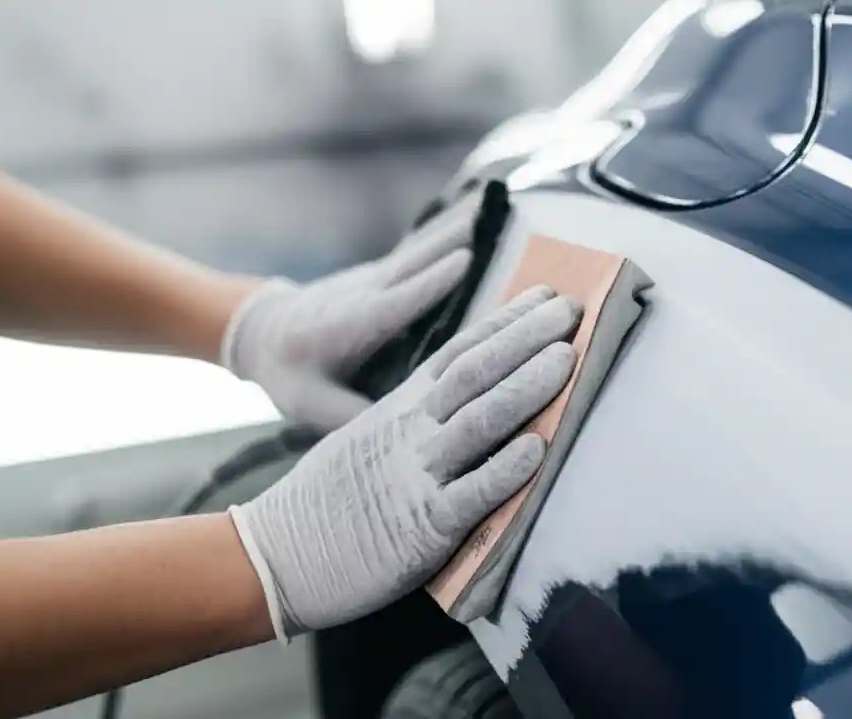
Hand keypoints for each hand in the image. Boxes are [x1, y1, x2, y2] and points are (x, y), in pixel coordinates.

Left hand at [222, 204, 485, 430]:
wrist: (261, 331)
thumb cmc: (289, 372)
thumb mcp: (310, 403)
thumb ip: (353, 416)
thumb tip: (406, 438)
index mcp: (352, 324)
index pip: (397, 300)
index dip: (430, 282)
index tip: (465, 260)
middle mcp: (366, 293)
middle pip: (415, 262)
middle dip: (453, 242)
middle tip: (493, 222)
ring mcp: (374, 278)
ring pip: (419, 249)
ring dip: (454, 228)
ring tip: (490, 207)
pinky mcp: (382, 274)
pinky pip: (419, 252)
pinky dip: (447, 235)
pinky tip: (474, 218)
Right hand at [229, 286, 580, 638]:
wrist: (278, 555)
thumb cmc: (332, 499)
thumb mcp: (373, 437)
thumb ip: (419, 413)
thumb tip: (471, 393)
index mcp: (402, 407)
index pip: (462, 351)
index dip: (508, 321)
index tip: (549, 296)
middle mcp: (411, 431)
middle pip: (476, 371)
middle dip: (528, 338)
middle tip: (574, 310)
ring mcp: (417, 475)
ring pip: (480, 420)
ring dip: (527, 387)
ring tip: (568, 359)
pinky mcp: (423, 527)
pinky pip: (471, 494)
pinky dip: (505, 470)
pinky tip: (538, 449)